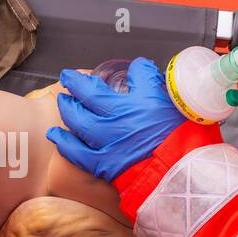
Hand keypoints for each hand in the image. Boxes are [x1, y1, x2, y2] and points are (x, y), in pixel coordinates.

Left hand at [46, 57, 187, 181]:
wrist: (180, 171)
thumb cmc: (180, 135)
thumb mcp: (171, 100)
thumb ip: (150, 80)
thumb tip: (139, 65)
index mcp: (129, 105)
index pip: (100, 86)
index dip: (83, 79)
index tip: (75, 74)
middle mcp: (113, 123)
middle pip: (85, 101)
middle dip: (73, 90)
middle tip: (66, 84)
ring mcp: (106, 144)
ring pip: (79, 124)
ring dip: (68, 112)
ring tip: (62, 104)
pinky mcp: (104, 165)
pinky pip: (77, 154)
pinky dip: (65, 143)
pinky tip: (57, 136)